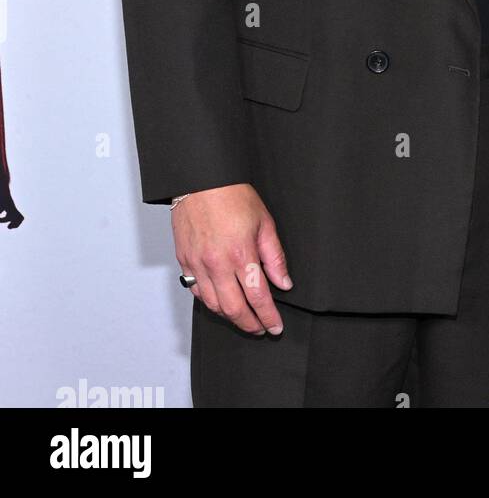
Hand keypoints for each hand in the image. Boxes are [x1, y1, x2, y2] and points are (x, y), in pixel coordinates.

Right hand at [172, 183, 292, 334]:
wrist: (201, 180)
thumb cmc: (232, 195)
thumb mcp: (264, 222)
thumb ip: (275, 256)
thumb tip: (283, 282)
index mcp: (241, 253)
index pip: (258, 297)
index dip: (268, 316)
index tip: (275, 326)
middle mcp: (216, 263)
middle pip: (233, 309)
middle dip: (249, 324)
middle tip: (260, 328)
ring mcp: (197, 264)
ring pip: (212, 305)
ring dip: (229, 317)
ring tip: (243, 317)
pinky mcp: (184, 261)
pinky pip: (195, 291)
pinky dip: (209, 301)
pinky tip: (220, 301)